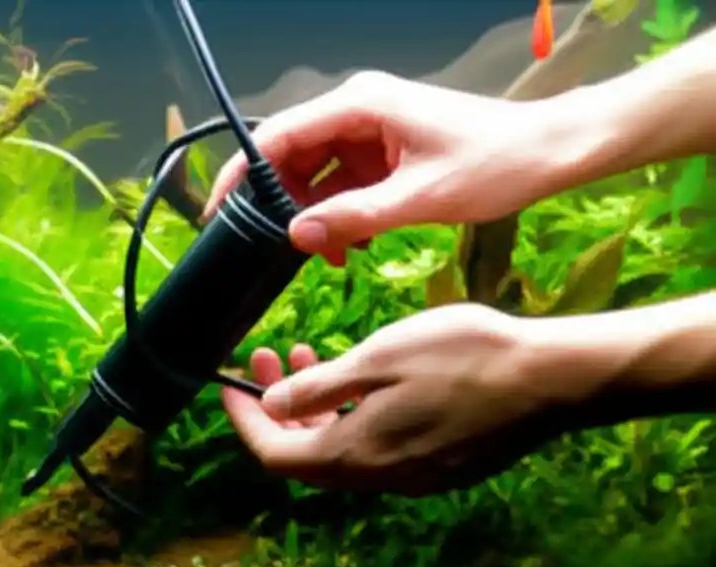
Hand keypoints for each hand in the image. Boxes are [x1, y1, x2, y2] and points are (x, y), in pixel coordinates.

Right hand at [204, 71, 578, 266]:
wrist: (552, 152)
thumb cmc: (496, 163)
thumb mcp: (418, 200)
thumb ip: (351, 217)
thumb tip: (295, 235)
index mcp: (360, 105)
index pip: (277, 137)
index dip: (244, 177)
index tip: (220, 213)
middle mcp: (359, 109)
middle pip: (293, 156)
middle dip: (284, 204)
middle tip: (276, 248)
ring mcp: (373, 128)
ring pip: (318, 172)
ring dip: (317, 215)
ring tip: (329, 255)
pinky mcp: (387, 149)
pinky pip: (346, 180)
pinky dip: (343, 213)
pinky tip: (354, 244)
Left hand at [222, 304, 577, 496]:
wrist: (552, 381)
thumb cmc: (463, 358)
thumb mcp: (377, 359)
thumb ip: (318, 388)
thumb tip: (271, 406)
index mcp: (355, 455)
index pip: (275, 454)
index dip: (244, 420)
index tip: (230, 381)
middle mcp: (380, 477)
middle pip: (306, 457)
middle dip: (276, 410)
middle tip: (269, 357)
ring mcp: (413, 476)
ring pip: (342, 452)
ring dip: (315, 410)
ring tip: (309, 358)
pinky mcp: (441, 466)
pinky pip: (377, 450)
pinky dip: (351, 418)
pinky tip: (360, 381)